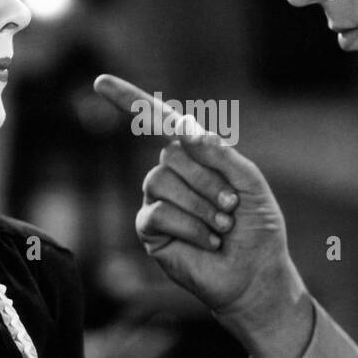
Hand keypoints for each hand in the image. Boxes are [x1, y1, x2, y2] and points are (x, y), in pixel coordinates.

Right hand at [93, 74, 313, 357]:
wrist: (255, 275)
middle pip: (170, 154)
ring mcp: (157, 201)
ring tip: (221, 227)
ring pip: (160, 182)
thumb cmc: (256, 229)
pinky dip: (191, 227)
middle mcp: (172, 174)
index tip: (101, 82)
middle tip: (230, 206)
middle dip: (208, 181)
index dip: (130, 102)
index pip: (159, 123)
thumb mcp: (249, 184)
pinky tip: (208, 242)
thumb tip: (185, 131)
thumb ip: (221, 155)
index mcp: (195, 157)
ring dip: (201, 206)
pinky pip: (158, 213)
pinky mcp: (149, 230)